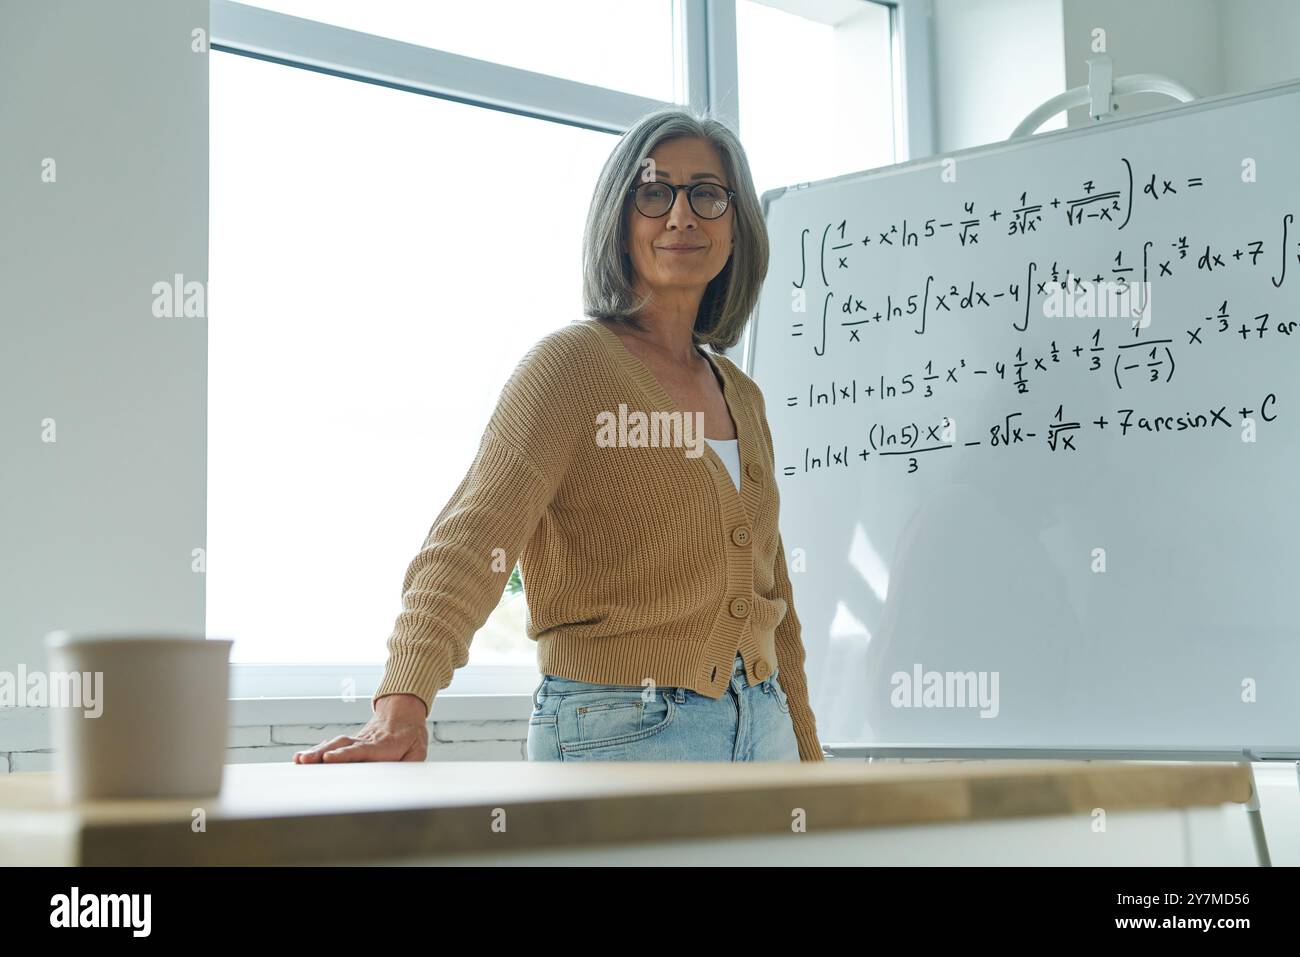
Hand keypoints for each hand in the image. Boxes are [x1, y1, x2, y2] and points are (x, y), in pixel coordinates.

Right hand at [292, 693, 428, 762]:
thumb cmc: (411, 736)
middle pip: (343, 746)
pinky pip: (333, 745)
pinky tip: (302, 757)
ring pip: (335, 744)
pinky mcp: (350, 742)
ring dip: (316, 752)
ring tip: (300, 760)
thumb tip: (402, 779)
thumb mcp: (418, 750)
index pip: (362, 749)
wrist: (403, 712)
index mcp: (384, 745)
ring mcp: (357, 740)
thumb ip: (411, 764)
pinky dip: (317, 750)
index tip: (330, 757)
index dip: (346, 753)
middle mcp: (366, 741)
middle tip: (306, 761)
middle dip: (323, 753)